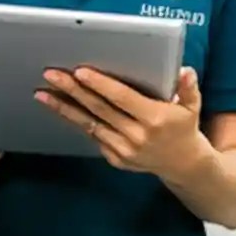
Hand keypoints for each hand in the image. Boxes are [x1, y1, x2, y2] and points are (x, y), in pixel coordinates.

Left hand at [36, 66, 210, 179]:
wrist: (182, 164)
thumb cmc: (184, 127)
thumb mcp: (192, 105)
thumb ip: (188, 87)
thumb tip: (184, 70)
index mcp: (154, 119)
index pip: (122, 98)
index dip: (100, 84)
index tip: (81, 71)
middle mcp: (137, 136)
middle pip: (99, 109)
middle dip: (73, 90)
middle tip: (51, 75)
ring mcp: (124, 150)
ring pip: (89, 124)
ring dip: (65, 108)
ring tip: (43, 94)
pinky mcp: (115, 159)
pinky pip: (93, 136)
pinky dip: (77, 122)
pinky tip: (62, 108)